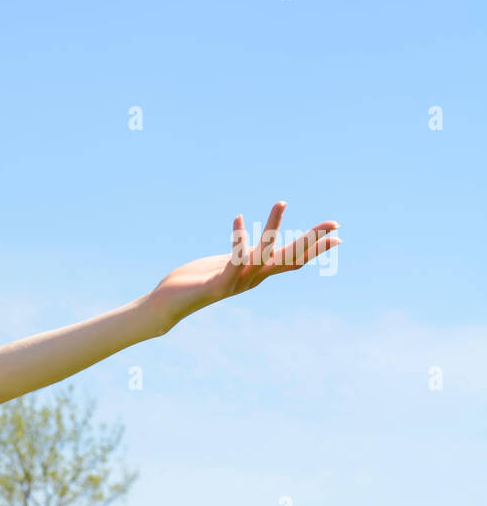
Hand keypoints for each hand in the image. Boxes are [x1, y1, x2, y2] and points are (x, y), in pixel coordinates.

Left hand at [149, 201, 339, 333]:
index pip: (291, 260)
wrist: (168, 303)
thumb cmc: (196, 280)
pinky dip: (238, 241)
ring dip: (273, 228)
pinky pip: (232, 261)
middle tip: (333, 223)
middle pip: (287, 259)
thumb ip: (245, 255)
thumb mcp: (227, 263)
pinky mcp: (217, 285)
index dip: (314, 248)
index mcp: (256, 273)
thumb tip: (259, 246)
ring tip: (281, 202)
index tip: (337, 234)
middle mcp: (251, 280)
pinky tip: (239, 218)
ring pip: (262, 255)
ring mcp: (236, 283)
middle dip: (310, 240)